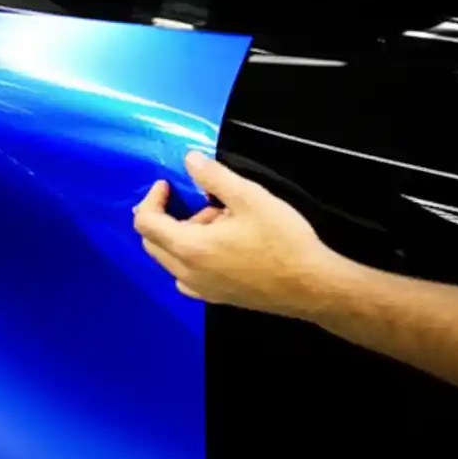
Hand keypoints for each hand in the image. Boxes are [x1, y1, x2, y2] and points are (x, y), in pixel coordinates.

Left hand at [132, 151, 344, 320]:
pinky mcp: (215, 298)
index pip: (145, 222)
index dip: (152, 198)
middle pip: (152, 242)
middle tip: (203, 204)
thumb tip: (189, 160)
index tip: (169, 184)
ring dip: (183, 237)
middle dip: (167, 217)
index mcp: (189, 248)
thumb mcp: (249, 197)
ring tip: (222, 223)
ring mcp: (200, 290)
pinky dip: (192, 256)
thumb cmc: (281, 240)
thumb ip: (214, 177)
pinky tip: (222, 247)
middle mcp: (186, 273)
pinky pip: (187, 275)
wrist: (312, 286)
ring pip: (170, 259)